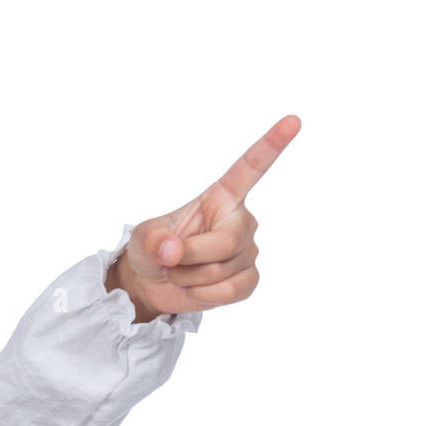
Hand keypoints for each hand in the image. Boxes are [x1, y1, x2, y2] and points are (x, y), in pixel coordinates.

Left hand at [107, 114, 300, 320]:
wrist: (153, 285)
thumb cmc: (152, 250)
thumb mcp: (141, 238)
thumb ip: (153, 240)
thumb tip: (173, 251)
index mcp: (220, 197)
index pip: (250, 169)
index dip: (271, 145)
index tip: (294, 120)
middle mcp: (241, 221)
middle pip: (227, 243)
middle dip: (190, 258)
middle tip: (169, 261)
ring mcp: (247, 251)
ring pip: (222, 271)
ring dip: (189, 279)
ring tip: (180, 273)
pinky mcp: (248, 280)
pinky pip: (232, 291)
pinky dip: (205, 296)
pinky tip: (194, 290)